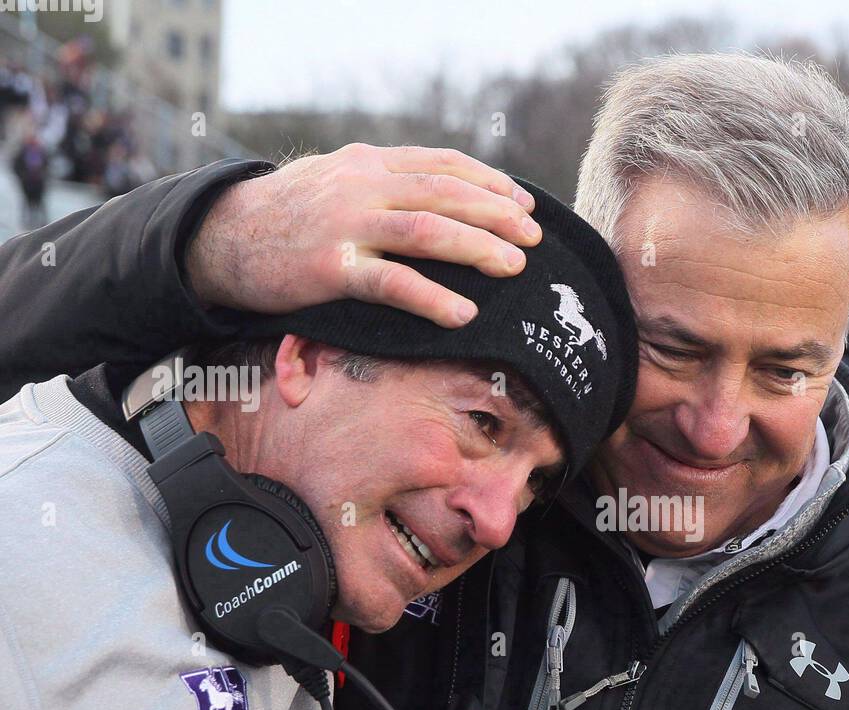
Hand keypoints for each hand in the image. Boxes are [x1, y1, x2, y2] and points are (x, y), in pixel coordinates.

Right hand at [186, 143, 542, 327]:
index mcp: (368, 162)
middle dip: (496, 215)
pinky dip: (432, 297)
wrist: (220, 235)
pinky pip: (391, 282)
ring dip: (477, 248)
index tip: (524, 203)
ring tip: (513, 268)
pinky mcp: (329, 267)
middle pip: (444, 194)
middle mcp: (362, 185)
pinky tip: (463, 313)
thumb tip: (439, 196)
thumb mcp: (337, 182)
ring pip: (427, 231)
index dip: (488, 182)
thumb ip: (383, 184)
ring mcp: (346, 225)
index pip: (441, 164)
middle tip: (533, 239)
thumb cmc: (287, 215)